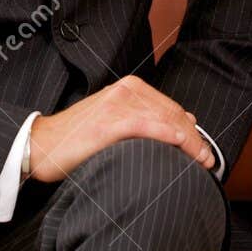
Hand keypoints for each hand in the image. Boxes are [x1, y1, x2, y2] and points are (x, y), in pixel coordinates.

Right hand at [27, 74, 216, 182]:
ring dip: (188, 141)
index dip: (193, 131)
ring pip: (164, 120)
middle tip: (209, 162)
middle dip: (195, 139)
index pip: (172, 109)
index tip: (205, 153)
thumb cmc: (78, 138)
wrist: (42, 144)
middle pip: (173, 114)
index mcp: (130, 88)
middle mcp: (127, 90)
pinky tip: (180, 144)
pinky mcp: (108, 122)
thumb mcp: (115, 123)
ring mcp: (117, 104)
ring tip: (201, 162)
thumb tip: (181, 130)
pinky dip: (165, 134)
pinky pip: (145, 126)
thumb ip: (144, 121)